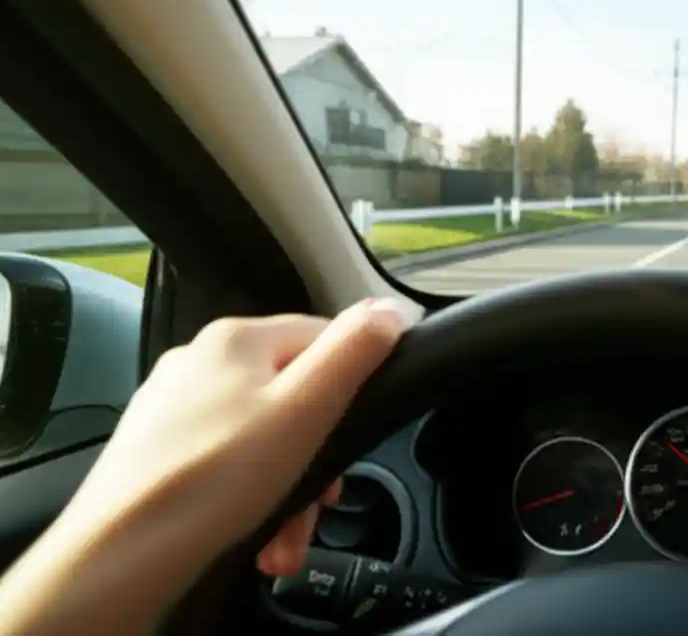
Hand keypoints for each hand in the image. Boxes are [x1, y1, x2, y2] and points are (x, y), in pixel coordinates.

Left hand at [0, 298, 408, 634]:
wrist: (121, 552)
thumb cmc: (215, 479)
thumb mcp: (307, 408)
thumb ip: (355, 352)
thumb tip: (390, 311)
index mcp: (236, 338)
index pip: (324, 338)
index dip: (351, 388)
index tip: (354, 437)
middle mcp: (199, 362)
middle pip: (292, 397)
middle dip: (317, 457)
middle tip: (322, 502)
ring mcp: (174, 406)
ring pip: (260, 437)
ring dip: (287, 488)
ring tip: (287, 535)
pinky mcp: (158, 449)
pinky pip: (225, 464)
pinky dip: (249, 497)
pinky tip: (254, 532)